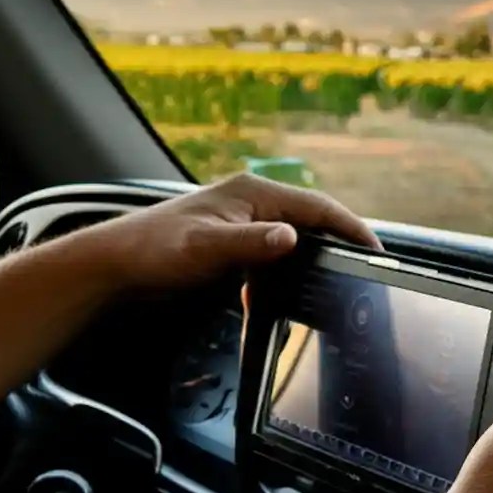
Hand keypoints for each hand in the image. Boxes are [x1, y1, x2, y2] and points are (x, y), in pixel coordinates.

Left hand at [79, 173, 380, 289]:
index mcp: (255, 194)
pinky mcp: (237, 247)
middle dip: (342, 244)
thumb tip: (291, 237)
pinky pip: (278, 258)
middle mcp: (255, 205)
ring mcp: (246, 225)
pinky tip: (294, 297)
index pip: (319, 208)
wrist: (115, 266)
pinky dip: (292, 275)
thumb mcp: (206, 247)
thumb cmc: (154, 250)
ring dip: (318, 261)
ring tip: (341, 285)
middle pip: (314, 222)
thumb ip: (250, 243)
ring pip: (298, 241)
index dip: (353, 228)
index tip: (377, 251)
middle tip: (368, 272)